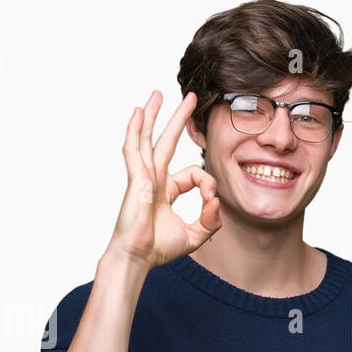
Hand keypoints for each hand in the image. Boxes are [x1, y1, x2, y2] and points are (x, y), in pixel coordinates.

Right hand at [106, 89, 220, 268]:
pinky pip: (133, 149)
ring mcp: (143, 177)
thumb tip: (217, 201)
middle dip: (178, 119)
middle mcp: (154, 179)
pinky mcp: (135, 179)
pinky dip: (135, 130)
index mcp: (166, 190)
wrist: (138, 258)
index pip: (193, 175)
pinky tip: (137, 112)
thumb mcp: (195, 235)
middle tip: (191, 98)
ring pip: (147, 138)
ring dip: (153, 115)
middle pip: (166, 142)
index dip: (208, 184)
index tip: (212, 201)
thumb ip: (211, 220)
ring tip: (158, 94)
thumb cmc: (159, 249)